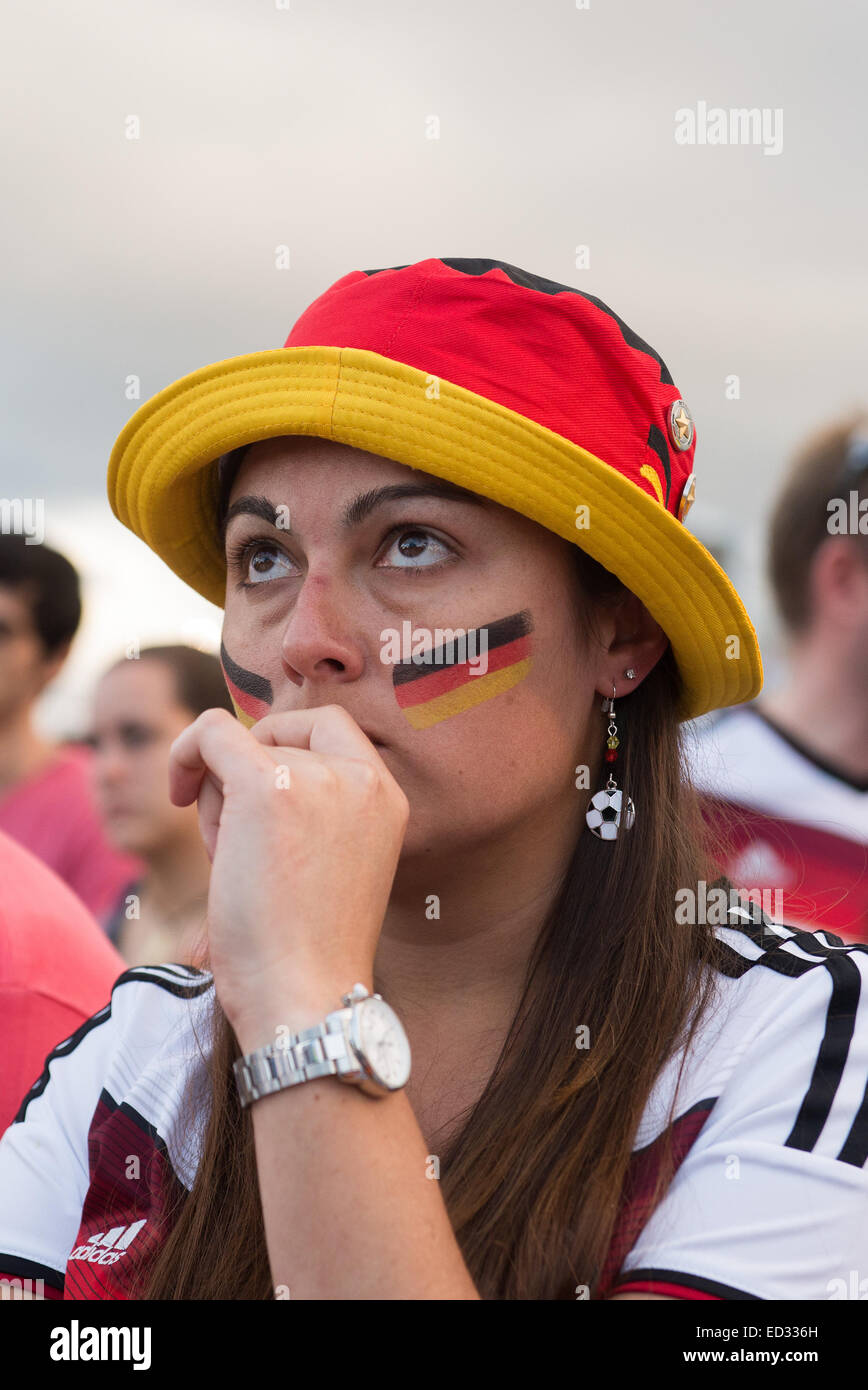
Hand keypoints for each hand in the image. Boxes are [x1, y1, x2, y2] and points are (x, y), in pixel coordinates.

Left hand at [167, 705, 409, 1033]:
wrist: (304, 997)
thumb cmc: (306, 949)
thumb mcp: (333, 862)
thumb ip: (315, 807)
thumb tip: (241, 754)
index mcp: (388, 796)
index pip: (330, 728)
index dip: (284, 745)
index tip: (253, 788)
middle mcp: (363, 777)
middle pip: (278, 740)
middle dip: (245, 783)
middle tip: (238, 846)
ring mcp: (318, 777)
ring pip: (240, 747)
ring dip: (219, 799)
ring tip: (234, 866)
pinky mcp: (269, 785)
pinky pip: (211, 733)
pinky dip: (185, 752)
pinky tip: (178, 792)